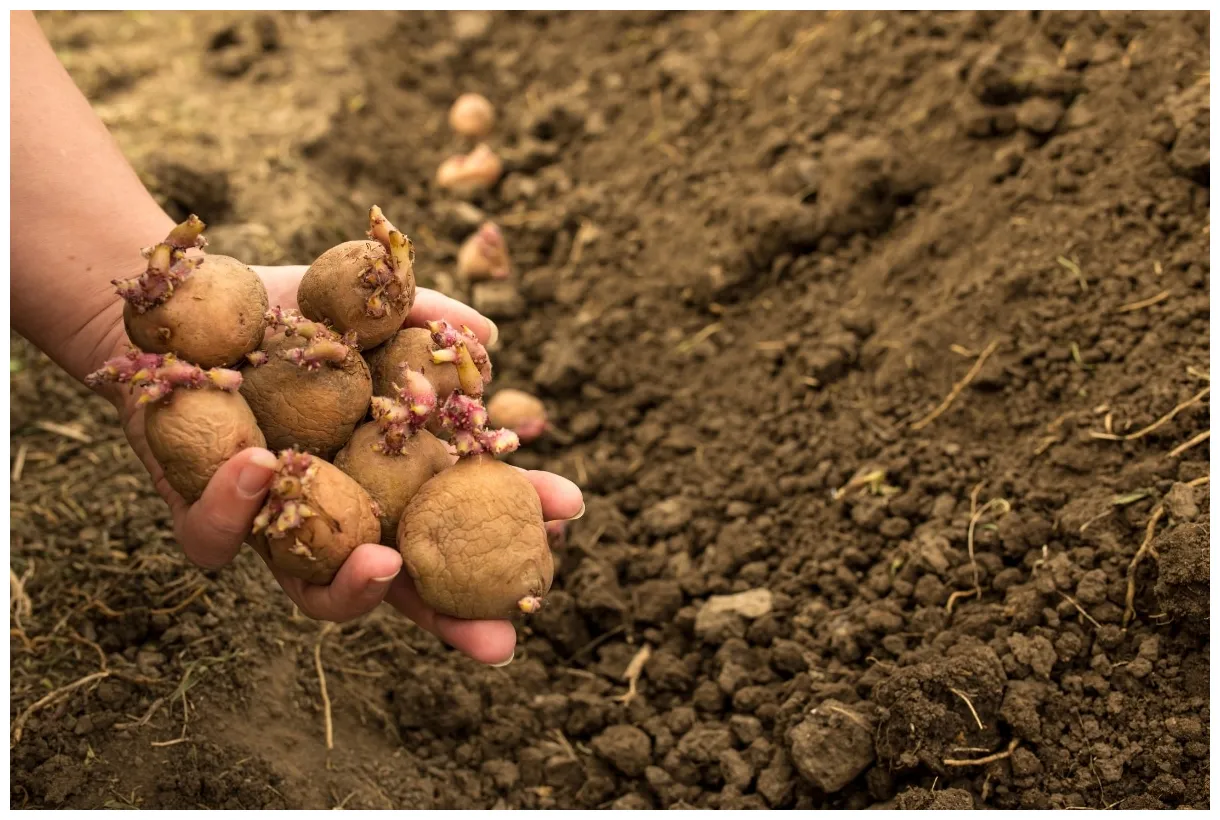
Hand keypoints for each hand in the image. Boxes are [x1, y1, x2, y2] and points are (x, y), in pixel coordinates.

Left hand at [102, 265, 583, 665]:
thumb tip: (488, 340)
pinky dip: (238, 506)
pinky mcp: (205, 519)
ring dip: (354, 589)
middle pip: (407, 590)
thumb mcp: (364, 307)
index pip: (464, 511)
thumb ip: (425, 318)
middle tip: (499, 641)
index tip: (567, 509)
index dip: (516, 516)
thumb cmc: (287, 318)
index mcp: (390, 476)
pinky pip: (218, 539)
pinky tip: (262, 463)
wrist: (185, 315)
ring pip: (318, 597)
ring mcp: (277, 530)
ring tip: (383, 561)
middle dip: (454, 623)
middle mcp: (343, 516)